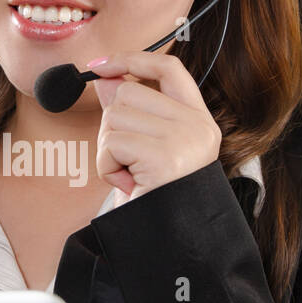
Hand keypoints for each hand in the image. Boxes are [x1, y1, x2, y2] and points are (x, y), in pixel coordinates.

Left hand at [86, 50, 221, 199]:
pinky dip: (108, 167)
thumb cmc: (154, 198)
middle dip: (112, 126)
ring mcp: (184, 139)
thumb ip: (132, 112)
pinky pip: (111, 144)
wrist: (167, 243)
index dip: (133, 59)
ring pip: (114, 117)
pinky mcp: (164, 156)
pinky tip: (128, 185)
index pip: (169, 69)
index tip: (101, 65)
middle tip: (127, 160)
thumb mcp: (144, 149)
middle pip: (128, 92)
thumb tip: (105, 78)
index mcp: (200, 121)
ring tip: (132, 176)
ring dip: (109, 151)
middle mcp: (198, 126)